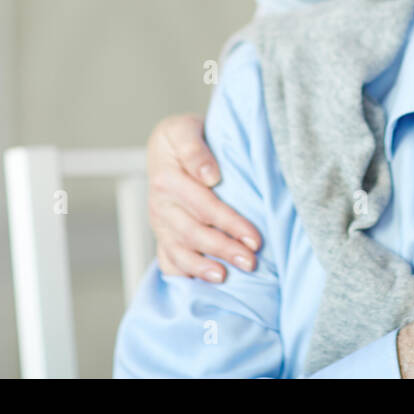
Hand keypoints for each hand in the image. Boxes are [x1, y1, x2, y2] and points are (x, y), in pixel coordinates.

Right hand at [146, 113, 261, 281]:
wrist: (170, 143)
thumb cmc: (184, 135)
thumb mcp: (185, 128)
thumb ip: (195, 150)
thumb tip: (210, 176)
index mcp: (167, 179)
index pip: (204, 207)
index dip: (230, 224)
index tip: (254, 239)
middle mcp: (160, 205)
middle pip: (193, 233)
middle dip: (223, 250)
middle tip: (250, 262)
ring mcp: (160, 223)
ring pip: (180, 251)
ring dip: (203, 268)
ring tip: (225, 278)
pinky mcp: (162, 234)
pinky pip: (168, 260)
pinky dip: (183, 274)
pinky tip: (202, 285)